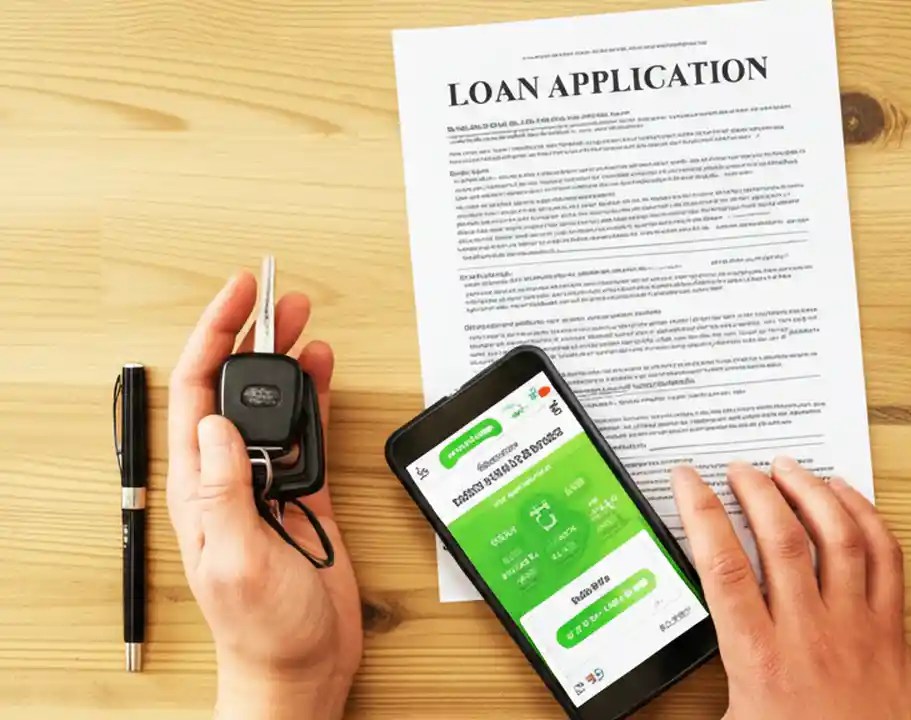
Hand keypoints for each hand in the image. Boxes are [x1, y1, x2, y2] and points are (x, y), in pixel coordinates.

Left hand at [166, 271, 362, 719]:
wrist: (302, 665)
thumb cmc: (262, 628)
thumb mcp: (236, 559)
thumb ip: (225, 490)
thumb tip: (217, 424)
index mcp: (201, 485)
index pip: (199, 394)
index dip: (214, 337)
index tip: (238, 296)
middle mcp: (230, 475)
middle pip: (236, 387)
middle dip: (254, 334)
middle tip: (280, 296)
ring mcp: (268, 482)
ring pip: (275, 403)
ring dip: (288, 359)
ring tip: (304, 319)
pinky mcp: (304, 494)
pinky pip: (308, 432)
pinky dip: (317, 396)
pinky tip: (324, 371)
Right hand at [671, 457, 910, 719]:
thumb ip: (689, 708)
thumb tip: (639, 711)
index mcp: (760, 658)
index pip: (723, 566)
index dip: (701, 513)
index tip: (687, 481)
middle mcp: (808, 632)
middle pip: (781, 538)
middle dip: (755, 491)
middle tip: (738, 468)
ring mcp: (856, 626)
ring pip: (836, 538)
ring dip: (810, 492)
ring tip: (788, 468)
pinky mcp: (892, 631)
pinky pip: (885, 558)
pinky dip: (866, 518)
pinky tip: (848, 499)